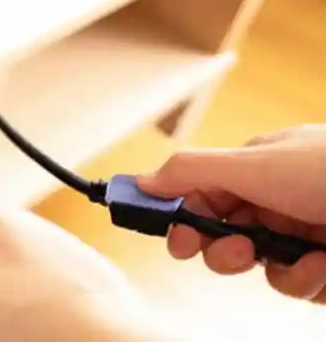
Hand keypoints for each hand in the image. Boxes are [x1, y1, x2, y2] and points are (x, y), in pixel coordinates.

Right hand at [138, 125, 325, 301]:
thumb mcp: (256, 164)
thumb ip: (193, 172)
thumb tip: (142, 180)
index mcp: (260, 168)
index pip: (203, 195)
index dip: (183, 216)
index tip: (171, 237)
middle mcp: (283, 200)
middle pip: (228, 236)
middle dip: (227, 251)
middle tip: (235, 253)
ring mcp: (310, 234)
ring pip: (266, 269)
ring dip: (284, 271)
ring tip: (310, 261)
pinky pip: (303, 286)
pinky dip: (314, 281)